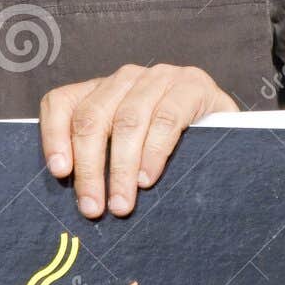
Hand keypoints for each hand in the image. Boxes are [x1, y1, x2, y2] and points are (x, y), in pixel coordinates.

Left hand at [40, 64, 236, 217]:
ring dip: (122, 168)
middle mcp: (127, 78)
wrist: (230, 132)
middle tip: (93, 207)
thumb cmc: (171, 149)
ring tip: (122, 204)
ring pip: (127, 120)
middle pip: (92, 117)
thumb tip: (73, 196)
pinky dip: (154, 152)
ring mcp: (160, 77)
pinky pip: (166, 118)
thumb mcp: (127, 149)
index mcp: (102, 90)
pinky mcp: (192, 86)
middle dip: (89, 167)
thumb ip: (100, 158)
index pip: (62, 103)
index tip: (59, 173)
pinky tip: (149, 178)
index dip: (54, 136)